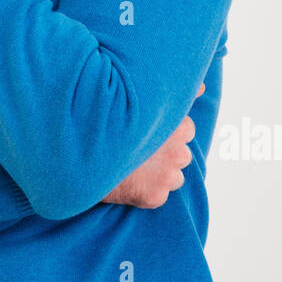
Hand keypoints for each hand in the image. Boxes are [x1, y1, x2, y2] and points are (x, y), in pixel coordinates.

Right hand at [101, 83, 204, 208]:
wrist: (78, 154)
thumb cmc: (106, 120)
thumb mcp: (139, 98)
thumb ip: (177, 91)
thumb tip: (203, 86)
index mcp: (175, 125)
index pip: (186, 127)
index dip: (167, 130)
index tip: (150, 133)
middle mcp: (177, 150)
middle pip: (181, 152)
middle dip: (165, 152)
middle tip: (138, 149)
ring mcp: (167, 174)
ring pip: (173, 175)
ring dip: (159, 172)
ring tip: (132, 166)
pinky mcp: (155, 195)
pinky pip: (158, 195)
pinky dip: (146, 191)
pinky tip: (127, 181)